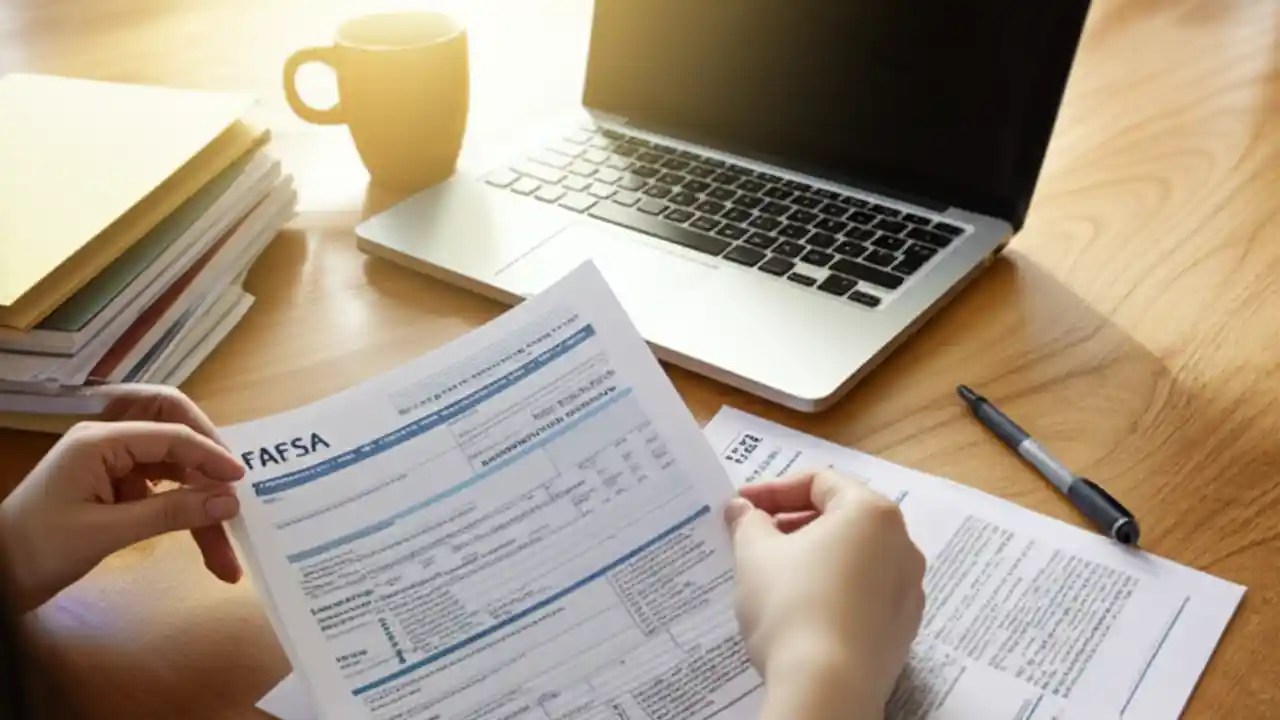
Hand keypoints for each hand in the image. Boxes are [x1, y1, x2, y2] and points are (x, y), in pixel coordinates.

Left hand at [0, 385, 244, 611]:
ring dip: (201, 501)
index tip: (242, 483)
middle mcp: (109, 442)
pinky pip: (161, 489)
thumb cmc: (39, 549)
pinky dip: (183, 511)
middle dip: (209, 464)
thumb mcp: (107, 532)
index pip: (172, 434)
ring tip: (225, 550)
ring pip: (173, 469)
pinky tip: (201, 537)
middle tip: (236, 488)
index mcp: (100, 441)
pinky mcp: (113, 486)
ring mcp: (111, 464)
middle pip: (176, 434)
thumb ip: (170, 512)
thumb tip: (228, 501)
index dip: (211, 456)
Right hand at [725, 469, 924, 719]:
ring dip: (814, 556)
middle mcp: (902, 545)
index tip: (740, 506)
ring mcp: (908, 589)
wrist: (827, 690)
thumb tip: (743, 509)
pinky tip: (801, 608)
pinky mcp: (903, 628)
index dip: (772, 489)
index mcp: (871, 513)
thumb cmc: (792, 607)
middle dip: (793, 522)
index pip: (819, 482)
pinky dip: (834, 589)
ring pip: (855, 557)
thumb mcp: (755, 554)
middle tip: (752, 537)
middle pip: (841, 517)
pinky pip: (865, 593)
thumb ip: (748, 522)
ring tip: (773, 573)